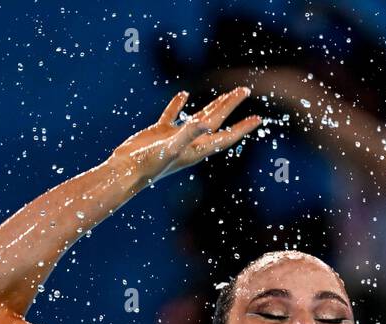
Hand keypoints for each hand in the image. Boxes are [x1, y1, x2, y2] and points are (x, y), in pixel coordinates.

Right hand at [109, 87, 261, 185]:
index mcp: (198, 149)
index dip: (243, 127)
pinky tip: (183, 95)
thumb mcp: (172, 148)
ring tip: (226, 94)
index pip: (226, 136)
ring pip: (199, 117)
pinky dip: (178, 104)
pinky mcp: (160, 132)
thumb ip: (189, 134)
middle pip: (217, 121)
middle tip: (245, 90)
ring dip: (213, 105)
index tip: (259, 119)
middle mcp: (190, 143)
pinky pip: (173, 115)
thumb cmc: (149, 164)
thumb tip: (206, 122)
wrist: (126, 171)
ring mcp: (176, 137)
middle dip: (231, 106)